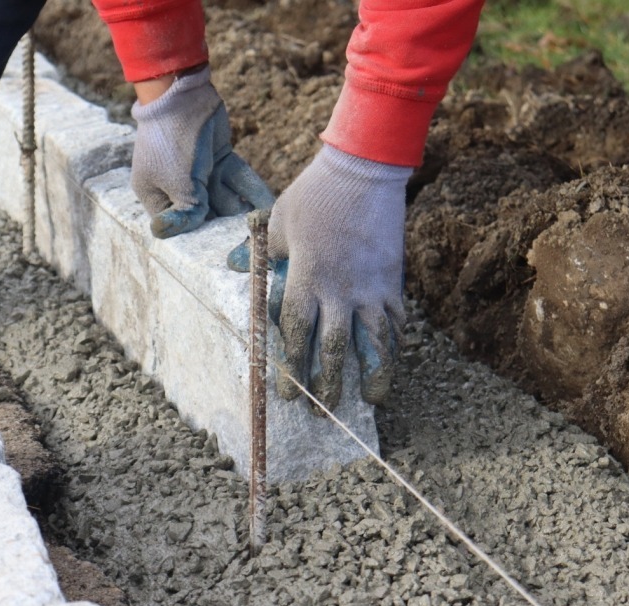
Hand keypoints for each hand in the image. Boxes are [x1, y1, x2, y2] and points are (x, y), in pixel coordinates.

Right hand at [130, 66, 273, 237]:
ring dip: (242, 212)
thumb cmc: (172, 143)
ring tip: (264, 228)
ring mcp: (200, 172)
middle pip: (203, 214)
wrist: (182, 95)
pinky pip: (236, 180)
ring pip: (224, 197)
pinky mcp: (219, 159)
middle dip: (225, 227)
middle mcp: (177, 187)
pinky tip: (268, 207)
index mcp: (157, 196)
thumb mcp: (178, 184)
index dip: (197, 237)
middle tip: (249, 245)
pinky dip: (250, 191)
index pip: (177, 225)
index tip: (220, 252)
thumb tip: (176, 235)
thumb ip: (188, 213)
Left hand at [230, 144, 410, 410]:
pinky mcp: (393, 278)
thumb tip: (231, 264)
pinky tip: (392, 359)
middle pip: (333, 349)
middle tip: (322, 412)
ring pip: (373, 342)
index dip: (290, 367)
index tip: (286, 392)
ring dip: (373, 374)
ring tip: (371, 400)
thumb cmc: (314, 194)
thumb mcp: (277, 220)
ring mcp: (371, 287)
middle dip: (327, 384)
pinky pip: (396, 319)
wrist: (364, 170)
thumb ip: (257, 251)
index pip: (295, 333)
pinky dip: (395, 342)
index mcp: (305, 278)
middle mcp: (339, 290)